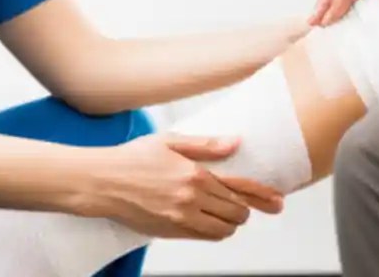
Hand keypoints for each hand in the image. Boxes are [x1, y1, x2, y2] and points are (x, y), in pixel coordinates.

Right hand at [86, 133, 279, 239]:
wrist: (102, 182)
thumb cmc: (132, 158)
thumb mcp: (170, 141)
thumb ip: (206, 145)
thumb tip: (235, 143)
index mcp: (193, 173)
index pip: (238, 187)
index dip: (261, 195)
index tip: (276, 200)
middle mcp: (190, 197)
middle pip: (235, 212)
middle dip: (245, 209)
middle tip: (247, 205)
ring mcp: (180, 217)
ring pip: (223, 229)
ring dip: (230, 223)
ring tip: (228, 214)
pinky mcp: (170, 231)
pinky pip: (204, 237)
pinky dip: (213, 231)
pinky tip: (210, 222)